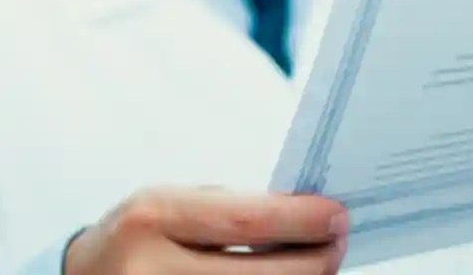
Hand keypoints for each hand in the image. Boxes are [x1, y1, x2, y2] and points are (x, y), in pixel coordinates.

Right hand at [64, 187, 349, 273]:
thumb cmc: (135, 238)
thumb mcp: (168, 205)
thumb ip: (229, 211)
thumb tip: (307, 220)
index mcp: (152, 219)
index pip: (246, 222)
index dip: (301, 221)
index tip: (336, 215)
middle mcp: (151, 272)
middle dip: (313, 262)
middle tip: (337, 244)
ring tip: (315, 267)